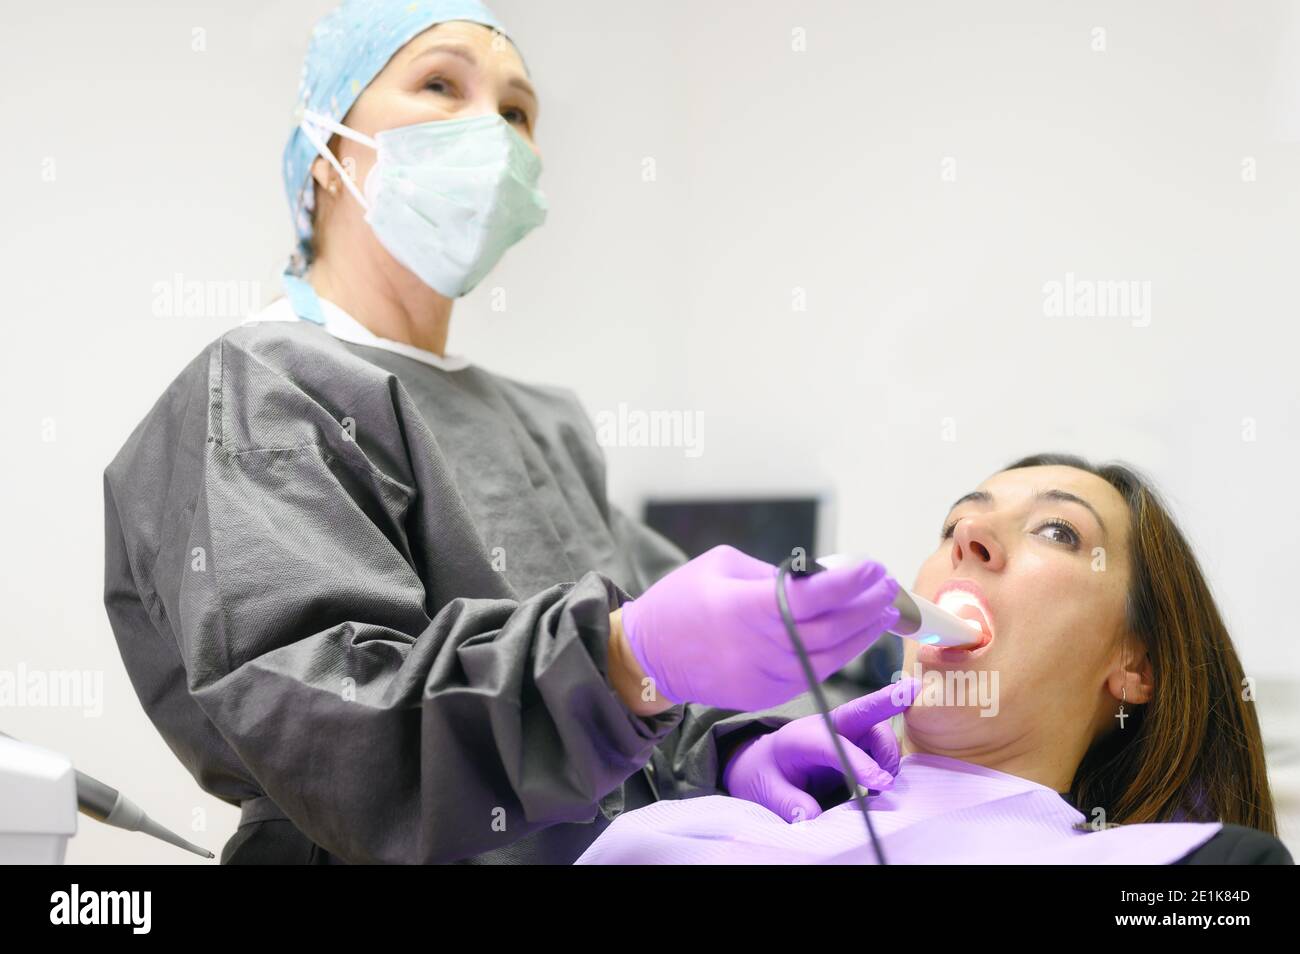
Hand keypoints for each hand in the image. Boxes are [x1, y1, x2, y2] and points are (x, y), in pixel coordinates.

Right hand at [618, 544, 899, 710]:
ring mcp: (763, 675)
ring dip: (863, 634)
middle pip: (830, 630)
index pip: (812, 597)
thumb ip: (773, 574)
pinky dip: (840, 655)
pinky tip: (856, 636)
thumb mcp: (721, 565)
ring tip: (884, 612)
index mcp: (743, 607)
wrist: (648, 655)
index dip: (849, 582)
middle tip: (887, 585)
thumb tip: (820, 579)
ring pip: (829, 658)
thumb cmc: (681, 599)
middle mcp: (757, 646)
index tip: (871, 566)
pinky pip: (814, 674)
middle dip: (867, 606)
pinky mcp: (765, 694)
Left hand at [723, 676, 920, 821]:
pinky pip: (883, 745)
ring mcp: (846, 732)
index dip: (859, 764)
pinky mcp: (859, 741)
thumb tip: (812, 816)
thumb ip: (788, 802)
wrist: (769, 762)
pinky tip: (882, 785)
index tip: (881, 784)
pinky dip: (891, 763)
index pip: (832, 746)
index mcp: (800, 738)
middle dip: (887, 699)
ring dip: (889, 755)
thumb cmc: (768, 773)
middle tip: (913, 689)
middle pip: (862, 713)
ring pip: (879, 732)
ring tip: (881, 788)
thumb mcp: (766, 790)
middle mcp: (827, 727)